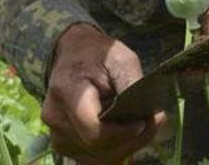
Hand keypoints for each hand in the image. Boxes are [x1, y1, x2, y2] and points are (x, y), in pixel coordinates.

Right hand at [42, 24, 165, 163]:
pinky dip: (114, 150)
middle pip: (99, 147)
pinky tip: (123, 132)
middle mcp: (55, 117)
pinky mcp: (62, 145)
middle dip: (132, 139)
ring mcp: (56, 134)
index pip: (93, 129)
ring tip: (138, 124)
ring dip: (125, 147)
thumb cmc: (98, 55)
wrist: (73, 56)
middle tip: (153, 121)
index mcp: (67, 90)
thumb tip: (148, 114)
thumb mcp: (120, 58)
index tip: (143, 120)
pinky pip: (93, 159)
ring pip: (98, 158)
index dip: (122, 132)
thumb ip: (132, 84)